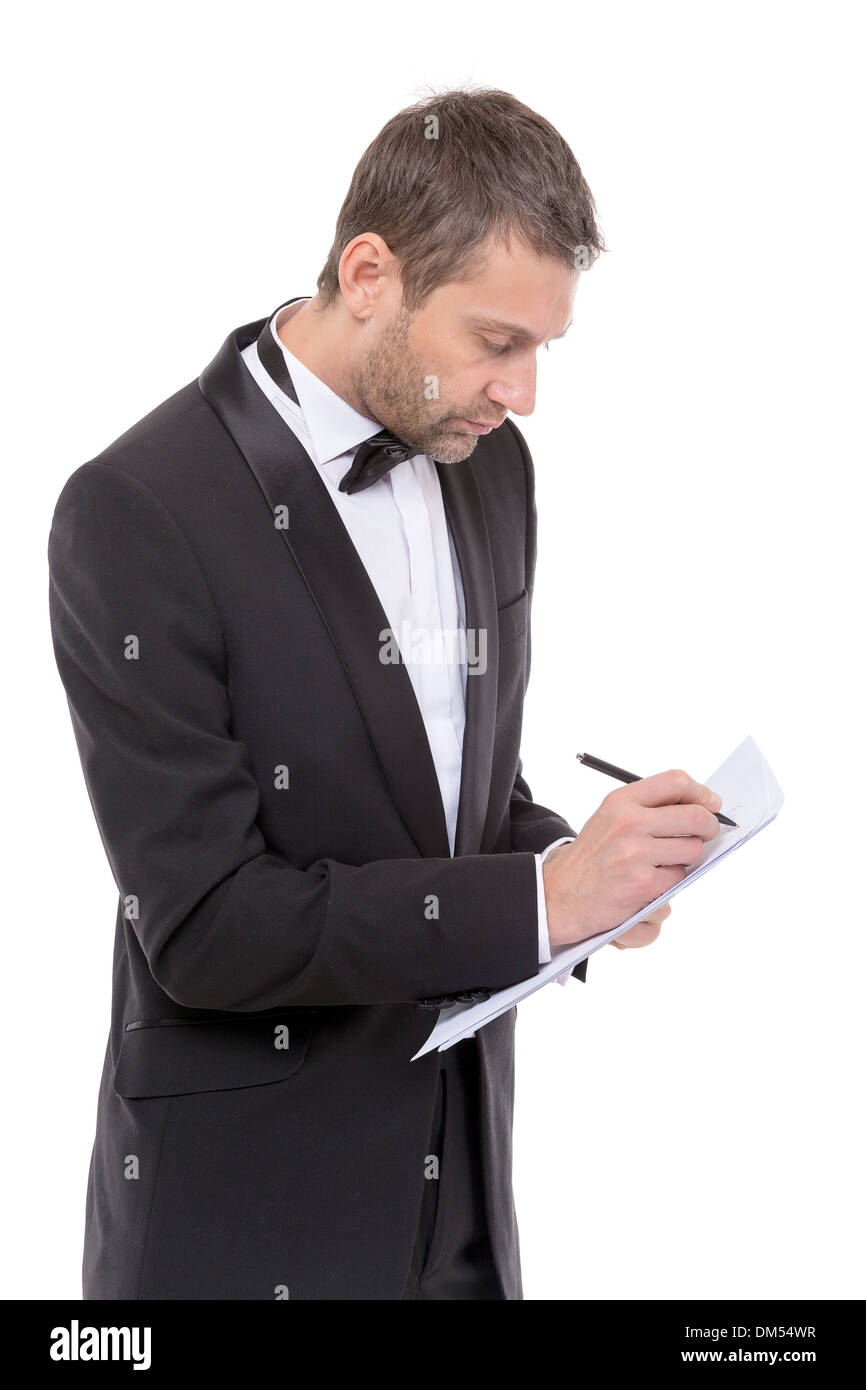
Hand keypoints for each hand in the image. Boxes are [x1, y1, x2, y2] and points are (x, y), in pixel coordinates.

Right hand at [542, 769, 721, 949]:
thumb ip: (647, 808)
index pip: (676, 782)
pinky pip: (677, 884)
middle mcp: (629, 823)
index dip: (701, 793)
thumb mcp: (610, 819)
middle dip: (708, 829)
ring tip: (659, 868)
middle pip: (696, 818)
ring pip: (691, 854)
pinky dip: (666, 891)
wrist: (557, 895)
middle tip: (706, 835)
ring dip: (683, 864)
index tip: (711, 804)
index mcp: (621, 802)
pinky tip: (646, 891)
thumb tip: (700, 807)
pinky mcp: (643, 885)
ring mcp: (637, 855)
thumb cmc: (591, 857)